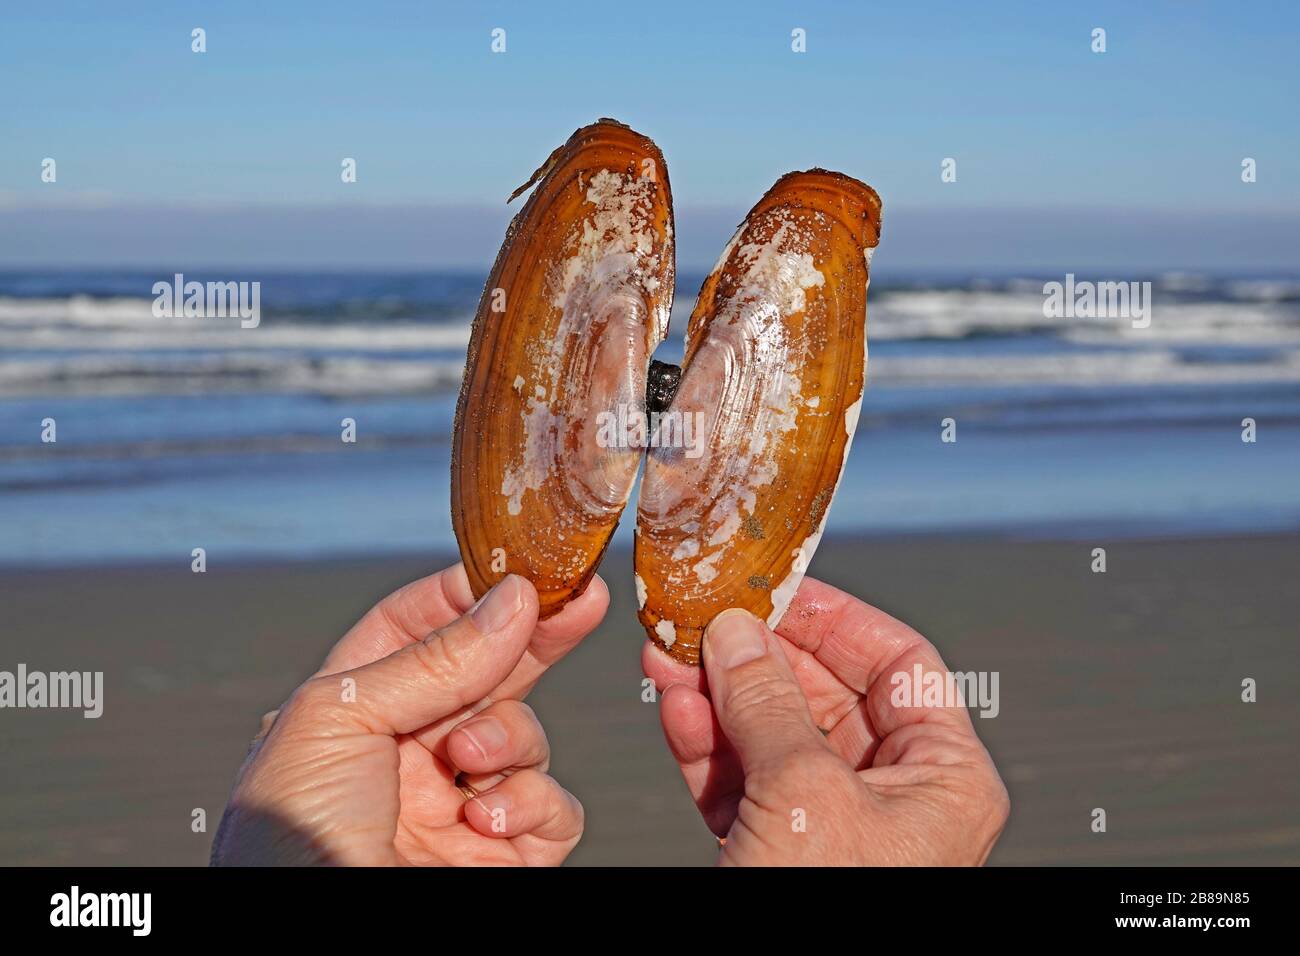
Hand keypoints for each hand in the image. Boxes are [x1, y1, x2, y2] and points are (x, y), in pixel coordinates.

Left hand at [212, 565, 605, 865]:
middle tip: (582, 598)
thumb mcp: (338, 720)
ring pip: (526, 738)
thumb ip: (433, 659)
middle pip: (486, 672)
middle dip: (533, 637)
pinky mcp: (503, 858)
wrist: (309, 941)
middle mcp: (407, 754)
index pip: (417, 629)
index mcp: (352, 712)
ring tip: (468, 759)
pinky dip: (532, 805)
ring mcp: (457, 806)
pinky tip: (488, 819)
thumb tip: (512, 599)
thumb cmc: (285, 839)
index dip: (465, 595)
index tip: (518, 568)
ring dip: (509, 738)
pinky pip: (554, 811)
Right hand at [642, 577, 1008, 865]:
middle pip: (823, 693)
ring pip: (771, 732)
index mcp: (941, 778)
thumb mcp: (805, 795)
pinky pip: (741, 778)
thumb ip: (768, 703)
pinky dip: (703, 742)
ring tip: (668, 655)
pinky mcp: (778, 852)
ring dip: (716, 692)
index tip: (781, 587)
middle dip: (755, 656)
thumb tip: (738, 634)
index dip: (838, 618)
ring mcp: (832, 827)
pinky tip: (672, 706)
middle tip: (705, 618)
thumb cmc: (832, 913)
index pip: (900, 664)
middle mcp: (893, 798)